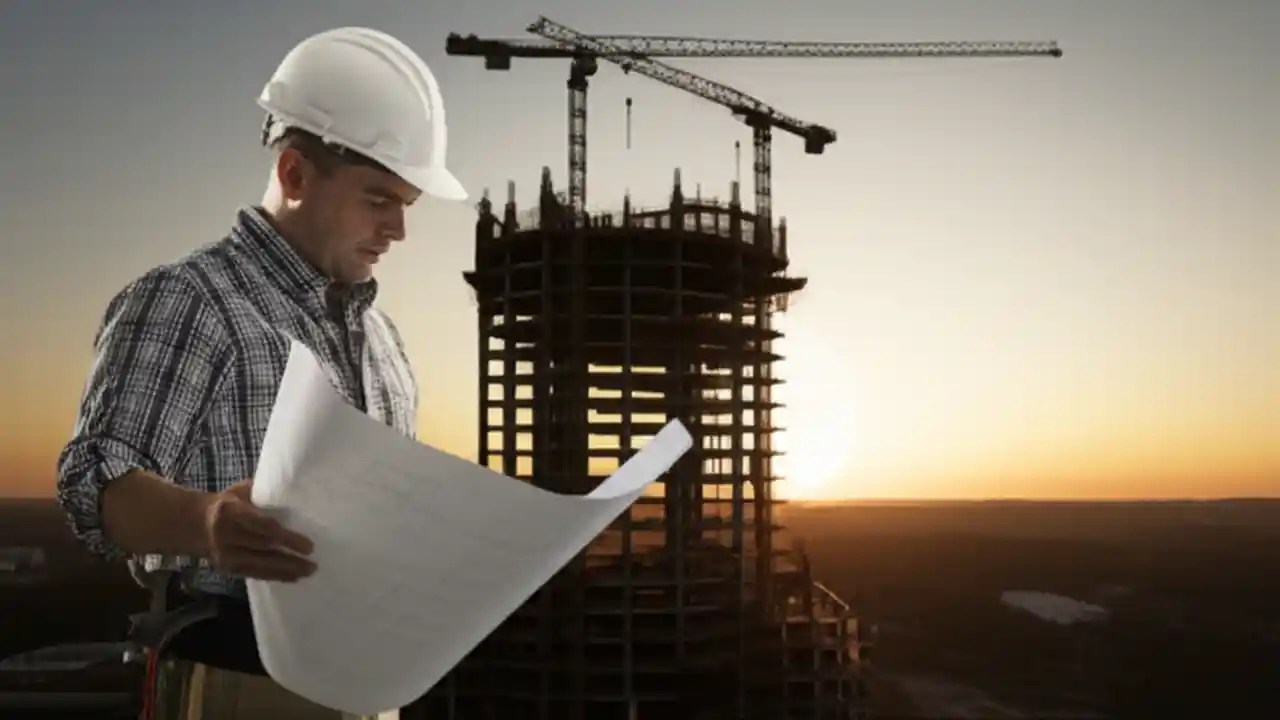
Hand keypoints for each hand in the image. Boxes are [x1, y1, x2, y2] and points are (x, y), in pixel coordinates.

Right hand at [199, 478, 316, 581]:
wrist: (194, 524)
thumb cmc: (226, 503)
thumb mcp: (240, 491)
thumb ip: (263, 492)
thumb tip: (295, 491)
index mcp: (230, 511)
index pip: (262, 526)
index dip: (286, 537)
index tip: (308, 545)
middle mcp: (226, 536)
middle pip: (264, 549)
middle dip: (290, 558)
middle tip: (313, 562)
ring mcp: (225, 556)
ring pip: (260, 566)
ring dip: (286, 571)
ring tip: (309, 571)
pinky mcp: (227, 569)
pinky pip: (255, 574)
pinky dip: (275, 576)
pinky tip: (293, 577)